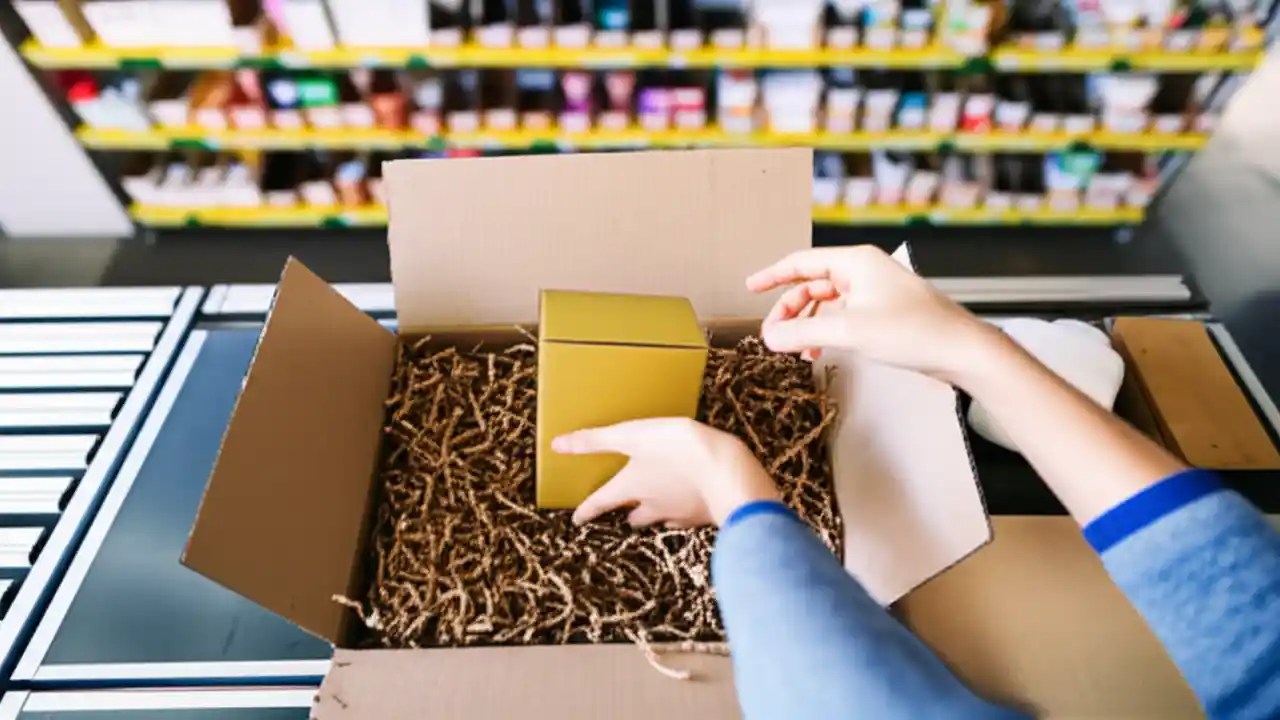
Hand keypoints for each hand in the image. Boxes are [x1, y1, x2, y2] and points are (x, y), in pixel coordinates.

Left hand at [553, 418, 778, 527]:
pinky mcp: (706, 513)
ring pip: (661, 518)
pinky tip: (691, 500)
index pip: (600, 503)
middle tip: (624, 508)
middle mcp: (652, 506)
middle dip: (628, 513)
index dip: (586, 511)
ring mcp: (681, 513)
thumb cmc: (680, 450)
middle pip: (633, 516)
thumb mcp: (633, 436)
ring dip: (656, 513)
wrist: (730, 474)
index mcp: (631, 488)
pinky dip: (685, 510)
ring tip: (658, 504)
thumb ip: (595, 440)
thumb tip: (557, 445)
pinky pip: (689, 515)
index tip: (577, 520)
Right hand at [746, 246, 1000, 383]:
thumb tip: (769, 337)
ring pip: (826, 303)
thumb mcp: (849, 332)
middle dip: (788, 310)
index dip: (773, 275)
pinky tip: (819, 351)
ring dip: (806, 325)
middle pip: (811, 285)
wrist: (960, 350)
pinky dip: (825, 331)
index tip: (750, 287)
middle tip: (772, 335)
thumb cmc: (914, 332)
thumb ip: (803, 333)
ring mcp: (875, 292)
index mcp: (855, 262)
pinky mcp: (884, 313)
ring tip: (794, 350)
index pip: (802, 262)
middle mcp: (864, 271)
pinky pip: (843, 316)